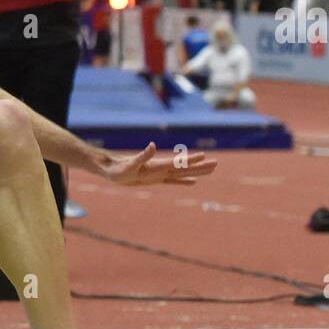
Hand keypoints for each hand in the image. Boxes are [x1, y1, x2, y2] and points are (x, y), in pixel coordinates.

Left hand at [97, 142, 216, 185]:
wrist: (112, 170)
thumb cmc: (119, 169)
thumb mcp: (130, 165)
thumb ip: (142, 156)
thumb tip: (152, 146)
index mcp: (158, 165)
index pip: (178, 163)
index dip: (191, 160)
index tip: (204, 156)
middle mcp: (161, 168)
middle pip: (185, 167)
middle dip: (200, 166)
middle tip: (216, 163)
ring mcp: (160, 173)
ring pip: (182, 173)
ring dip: (196, 171)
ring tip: (211, 169)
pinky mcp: (156, 179)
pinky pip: (173, 181)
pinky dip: (183, 181)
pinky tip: (193, 182)